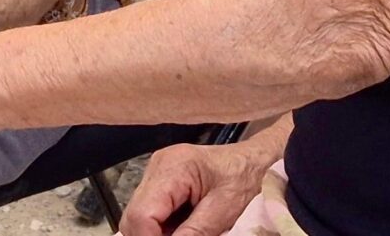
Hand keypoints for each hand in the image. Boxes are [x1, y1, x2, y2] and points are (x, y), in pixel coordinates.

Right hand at [120, 141, 272, 235]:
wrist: (255, 160)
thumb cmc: (246, 178)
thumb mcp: (225, 210)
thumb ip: (195, 234)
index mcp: (173, 167)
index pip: (142, 214)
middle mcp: (157, 167)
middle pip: (134, 217)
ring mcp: (156, 174)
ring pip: (138, 217)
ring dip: (156, 234)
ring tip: (185, 233)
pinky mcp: (160, 183)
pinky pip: (149, 213)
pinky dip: (161, 229)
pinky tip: (181, 230)